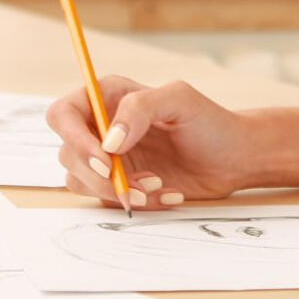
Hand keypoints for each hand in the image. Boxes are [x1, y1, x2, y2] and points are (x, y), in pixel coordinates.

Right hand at [46, 76, 258, 208]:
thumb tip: (109, 141)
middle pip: (68, 153)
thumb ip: (140, 108)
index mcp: (108, 97)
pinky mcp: (119, 184)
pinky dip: (135, 202)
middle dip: (100, 174)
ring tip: (157, 186)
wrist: (234, 158)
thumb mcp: (180, 100)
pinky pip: (107, 200)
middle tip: (137, 182)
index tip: (105, 158)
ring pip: (81, 181)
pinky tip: (167, 194)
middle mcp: (101, 127)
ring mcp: (108, 158)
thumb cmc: (210, 122)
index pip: (63, 114)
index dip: (74, 138)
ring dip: (117, 191)